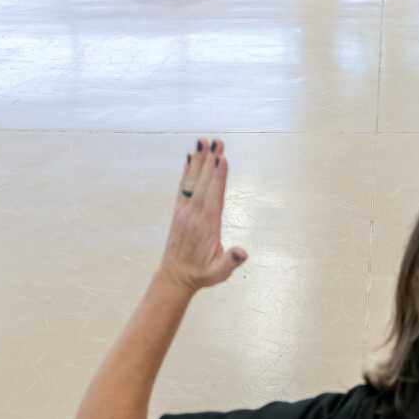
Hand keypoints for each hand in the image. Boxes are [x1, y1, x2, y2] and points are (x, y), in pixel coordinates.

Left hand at [159, 138, 247, 293]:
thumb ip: (230, 261)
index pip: (214, 196)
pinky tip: (190, 158)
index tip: (222, 159)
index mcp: (206, 226)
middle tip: (216, 141)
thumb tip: (242, 252)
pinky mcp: (179, 211)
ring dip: (199, 160)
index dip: (218, 177)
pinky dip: (186, 171)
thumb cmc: (202, 274)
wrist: (175, 277)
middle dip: (210, 161)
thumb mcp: (219, 273)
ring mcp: (184, 211)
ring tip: (203, 141)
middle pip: (203, 183)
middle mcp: (194, 214)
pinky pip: (183, 186)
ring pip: (192, 181)